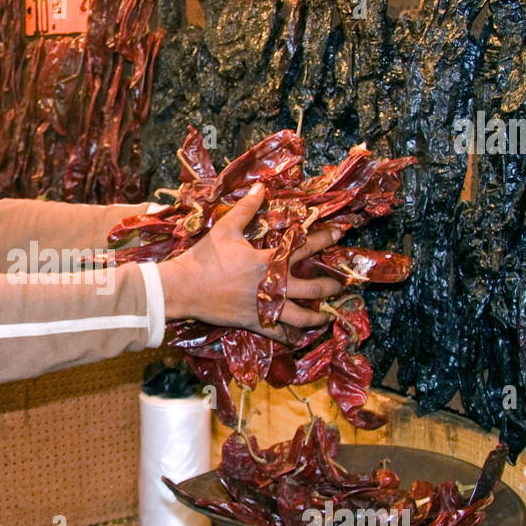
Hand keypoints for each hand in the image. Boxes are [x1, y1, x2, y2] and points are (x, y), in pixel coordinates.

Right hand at [157, 184, 344, 336]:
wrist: (183, 287)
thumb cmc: (205, 257)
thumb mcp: (226, 229)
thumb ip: (246, 209)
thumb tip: (261, 187)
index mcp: (268, 260)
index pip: (304, 247)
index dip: (324, 239)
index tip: (338, 235)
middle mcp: (272, 286)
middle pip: (312, 288)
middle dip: (330, 286)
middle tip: (341, 284)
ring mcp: (264, 307)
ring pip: (300, 317)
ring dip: (318, 317)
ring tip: (327, 316)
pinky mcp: (253, 322)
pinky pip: (277, 334)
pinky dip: (290, 337)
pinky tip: (298, 338)